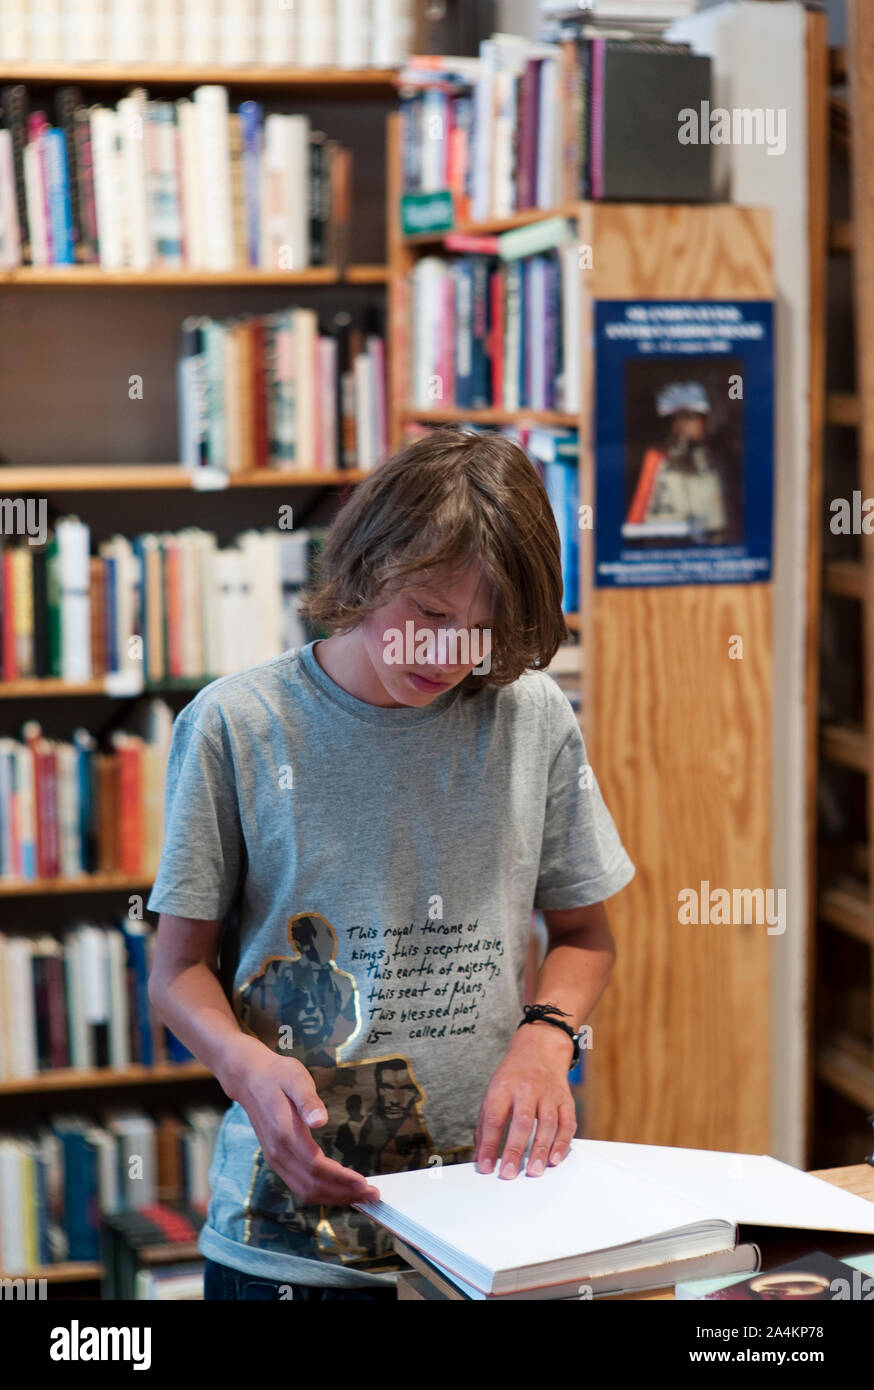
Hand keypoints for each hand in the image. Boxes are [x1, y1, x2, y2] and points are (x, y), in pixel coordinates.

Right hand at [222, 1035, 380, 1206]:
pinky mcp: (276, 1159)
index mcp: (285, 1133)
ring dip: (334, 1197)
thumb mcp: (295, 1078)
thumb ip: (308, 1100)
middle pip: (312, 1185)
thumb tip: (320, 1120)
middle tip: (372, 1194)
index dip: (341, 1178)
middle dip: (343, 1193)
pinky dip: (321, 1192)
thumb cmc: (276, 1075)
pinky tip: (338, 1188)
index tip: (364, 1182)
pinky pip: (299, 1185)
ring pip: (305, 1191)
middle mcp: (278, 1152)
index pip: (316, 1166)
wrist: (248, 1078)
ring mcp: (275, 1158)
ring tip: (360, 1195)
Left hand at [474, 1024, 576, 1178]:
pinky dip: (562, 1143)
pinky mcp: (566, 1100)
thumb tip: (480, 1157)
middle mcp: (527, 1089)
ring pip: (547, 1123)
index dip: (489, 1144)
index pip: (495, 1118)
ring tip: (534, 1171)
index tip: (485, 1167)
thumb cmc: (513, 1077)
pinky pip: (567, 1123)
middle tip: (509, 1174)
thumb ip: (486, 1125)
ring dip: (540, 1150)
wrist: (540, 1049)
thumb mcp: (493, 1092)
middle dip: (515, 1150)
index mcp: (504, 1086)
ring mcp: (549, 1094)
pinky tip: (554, 1159)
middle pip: (522, 1121)